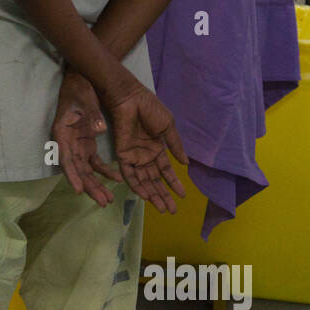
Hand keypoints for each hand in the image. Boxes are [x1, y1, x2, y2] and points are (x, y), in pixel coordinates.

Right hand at [52, 71, 122, 206]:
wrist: (80, 80)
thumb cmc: (79, 88)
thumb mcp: (84, 99)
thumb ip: (91, 114)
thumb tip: (100, 130)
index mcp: (62, 133)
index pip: (65, 158)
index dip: (72, 175)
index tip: (80, 190)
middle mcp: (67, 143)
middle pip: (77, 170)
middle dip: (89, 186)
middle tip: (103, 201)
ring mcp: (77, 145)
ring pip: (85, 170)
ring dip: (97, 184)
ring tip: (109, 200)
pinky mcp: (86, 144)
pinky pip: (94, 162)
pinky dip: (105, 171)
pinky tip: (117, 179)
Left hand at [101, 79, 187, 213]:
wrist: (131, 98)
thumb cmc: (150, 108)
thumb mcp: (168, 127)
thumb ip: (175, 146)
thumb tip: (186, 164)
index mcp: (157, 148)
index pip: (166, 171)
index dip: (174, 184)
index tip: (182, 196)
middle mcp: (145, 155)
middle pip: (155, 180)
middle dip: (164, 195)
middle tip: (172, 211)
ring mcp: (134, 156)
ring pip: (143, 181)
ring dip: (152, 195)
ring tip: (162, 208)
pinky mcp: (122, 155)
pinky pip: (129, 174)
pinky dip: (137, 186)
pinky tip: (146, 196)